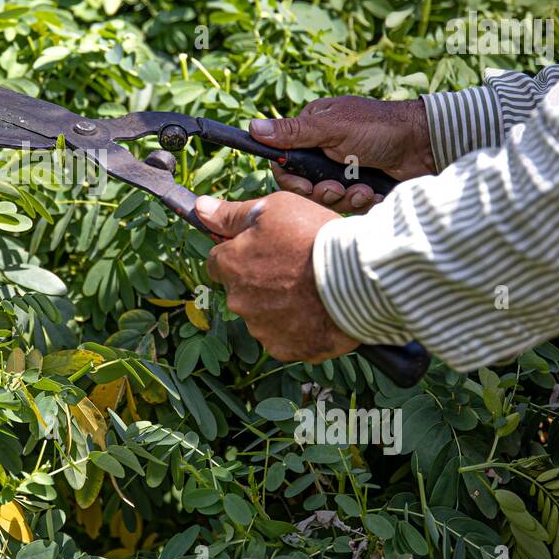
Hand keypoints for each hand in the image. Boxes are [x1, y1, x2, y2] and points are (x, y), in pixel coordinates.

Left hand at [196, 192, 358, 362]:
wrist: (358, 276)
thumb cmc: (314, 236)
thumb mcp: (272, 210)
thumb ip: (232, 214)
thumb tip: (201, 208)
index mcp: (230, 266)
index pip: (218, 262)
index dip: (239, 254)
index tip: (262, 250)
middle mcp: (238, 301)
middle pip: (241, 290)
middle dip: (259, 281)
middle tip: (293, 267)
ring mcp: (261, 329)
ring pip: (263, 316)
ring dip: (278, 305)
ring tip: (310, 289)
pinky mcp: (286, 349)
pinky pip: (285, 338)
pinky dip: (297, 328)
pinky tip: (317, 311)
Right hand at [251, 96, 435, 212]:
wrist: (426, 146)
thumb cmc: (380, 128)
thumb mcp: (333, 128)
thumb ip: (293, 132)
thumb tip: (252, 128)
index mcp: (312, 131)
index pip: (285, 161)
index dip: (291, 179)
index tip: (305, 186)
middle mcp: (324, 151)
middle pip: (303, 185)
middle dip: (321, 192)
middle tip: (339, 188)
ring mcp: (343, 170)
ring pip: (326, 198)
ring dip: (344, 198)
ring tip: (364, 189)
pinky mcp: (360, 187)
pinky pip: (347, 205)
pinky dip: (360, 202)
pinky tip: (374, 193)